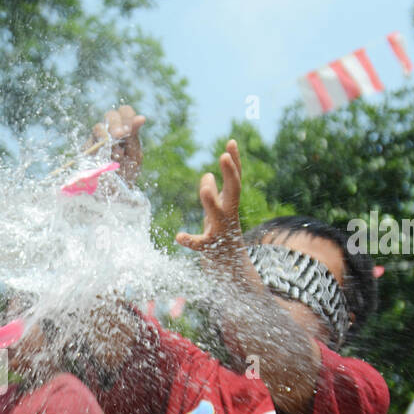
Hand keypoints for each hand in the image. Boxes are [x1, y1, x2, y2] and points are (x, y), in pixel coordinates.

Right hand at [91, 105, 144, 181]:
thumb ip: (134, 138)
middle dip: (116, 124)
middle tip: (121, 135)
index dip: (126, 116)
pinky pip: (89, 144)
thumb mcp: (134, 156)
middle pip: (110, 115)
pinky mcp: (85, 151)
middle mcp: (109, 131)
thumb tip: (141, 117)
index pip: (124, 112)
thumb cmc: (126, 175)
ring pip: (98, 128)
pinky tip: (105, 159)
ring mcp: (95, 140)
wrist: (113, 195)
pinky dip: (99, 149)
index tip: (128, 130)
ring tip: (117, 153)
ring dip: (108, 137)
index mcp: (123, 130)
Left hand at [175, 140, 244, 265]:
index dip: (234, 161)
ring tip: (203, 188)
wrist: (232, 272)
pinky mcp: (211, 250)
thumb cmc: (223, 239)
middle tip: (223, 155)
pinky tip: (179, 236)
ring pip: (219, 215)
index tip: (231, 141)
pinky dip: (190, 240)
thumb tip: (207, 175)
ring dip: (211, 202)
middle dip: (230, 173)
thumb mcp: (218, 214)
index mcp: (230, 206)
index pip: (235, 180)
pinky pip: (201, 244)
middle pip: (234, 192)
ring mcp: (221, 232)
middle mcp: (229, 216)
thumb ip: (215, 195)